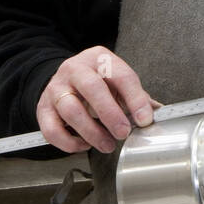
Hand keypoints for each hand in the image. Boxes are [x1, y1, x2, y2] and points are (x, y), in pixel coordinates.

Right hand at [37, 47, 155, 153]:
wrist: (64, 80)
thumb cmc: (97, 82)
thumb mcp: (118, 82)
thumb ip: (137, 97)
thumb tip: (159, 115)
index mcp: (100, 59)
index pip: (121, 75)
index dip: (135, 98)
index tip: (145, 119)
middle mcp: (75, 69)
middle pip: (92, 88)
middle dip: (110, 113)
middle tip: (123, 133)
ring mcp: (57, 88)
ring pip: (70, 109)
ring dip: (91, 131)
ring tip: (107, 144)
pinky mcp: (43, 108)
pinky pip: (52, 129)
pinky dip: (69, 142)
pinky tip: (84, 145)